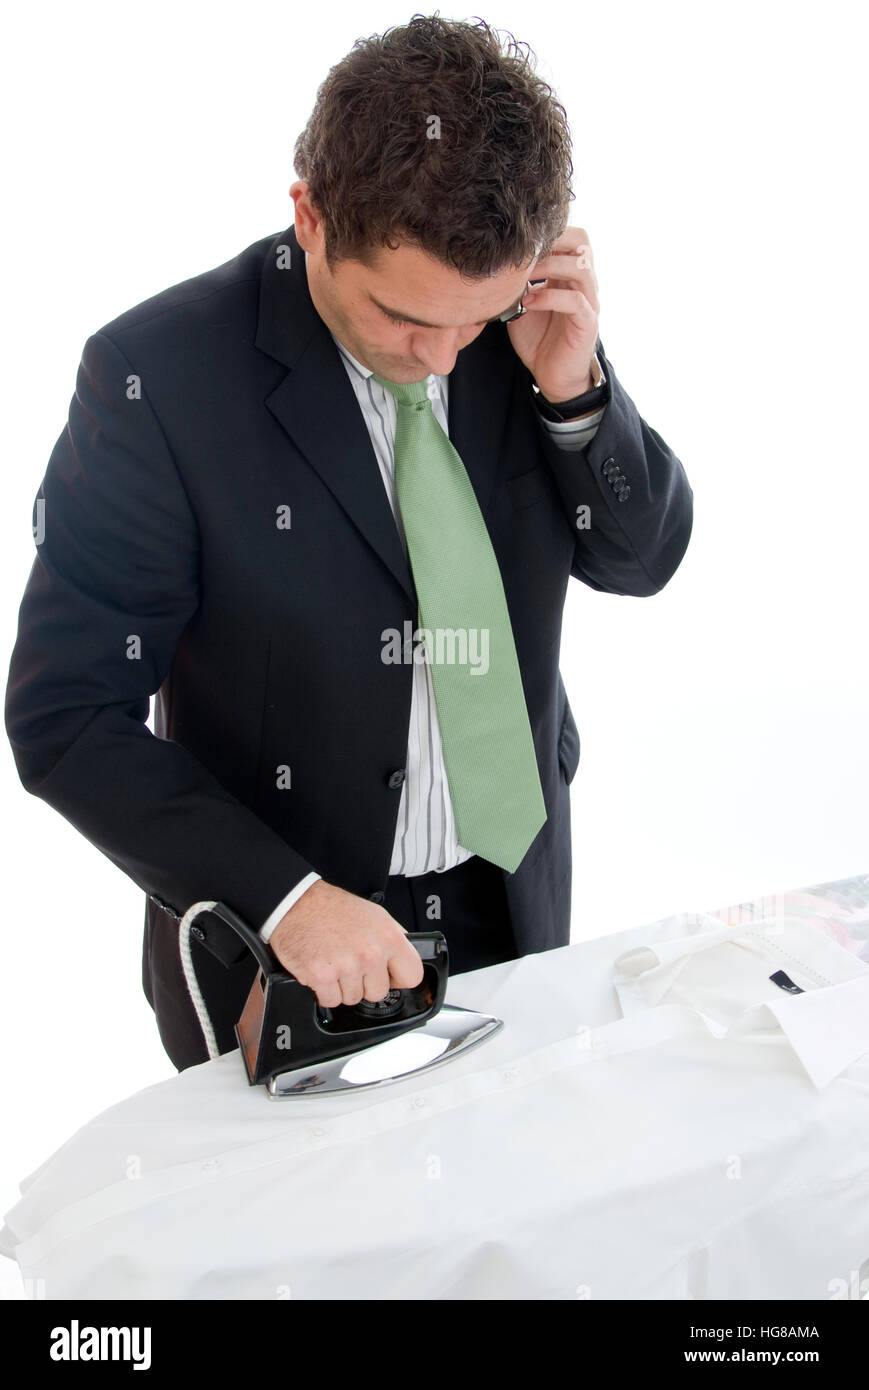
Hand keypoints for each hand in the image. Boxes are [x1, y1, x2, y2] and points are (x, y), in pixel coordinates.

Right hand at [267, 879, 424, 1007]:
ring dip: (342, 986)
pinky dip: (324, 990)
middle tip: (351, 963)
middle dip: (364, 983)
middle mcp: (370, 953)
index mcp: (388, 937)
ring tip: (334, 962)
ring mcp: (347, 966)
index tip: (389, 976)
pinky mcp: (322, 976)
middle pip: (378, 992)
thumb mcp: (374, 915)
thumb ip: (392, 939)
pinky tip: (323, 968)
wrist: (296, 904)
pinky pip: (331, 1000)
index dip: (398, 978)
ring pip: (354, 998)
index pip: (412, 975)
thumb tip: (402, 959)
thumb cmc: (331, 908)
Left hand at [507, 225, 599, 402]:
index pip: (571, 235)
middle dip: (551, 241)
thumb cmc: (538, 338)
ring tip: (523, 278)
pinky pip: (574, 301)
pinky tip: (528, 303)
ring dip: (549, 266)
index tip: (519, 241)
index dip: (549, 231)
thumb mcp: (522, 302)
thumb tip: (493, 259)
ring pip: (580, 267)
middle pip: (582, 242)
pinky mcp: (587, 323)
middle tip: (523, 254)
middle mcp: (584, 283)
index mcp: (569, 274)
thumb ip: (516, 281)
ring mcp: (589, 301)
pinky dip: (549, 297)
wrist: (551, 376)